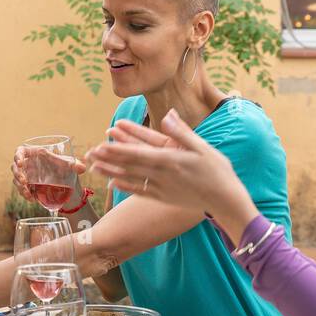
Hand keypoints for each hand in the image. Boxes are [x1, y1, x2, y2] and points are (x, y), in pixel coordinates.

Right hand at [11, 145, 86, 203]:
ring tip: (28, 193)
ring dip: (20, 187)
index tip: (20, 163)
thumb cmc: (65, 169)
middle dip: (17, 174)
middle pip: (15, 166)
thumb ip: (74, 165)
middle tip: (24, 181)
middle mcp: (29, 164)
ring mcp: (26, 175)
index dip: (17, 156)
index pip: (21, 151)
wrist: (66, 185)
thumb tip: (82, 168)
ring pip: (16, 179)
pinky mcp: (27, 186)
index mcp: (35, 154)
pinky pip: (21, 189)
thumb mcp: (68, 166)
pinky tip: (32, 198)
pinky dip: (25, 194)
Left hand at [84, 110, 257, 233]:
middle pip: (129, 165)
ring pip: (131, 178)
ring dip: (111, 172)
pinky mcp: (163, 197)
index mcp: (171, 159)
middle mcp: (162, 174)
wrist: (225, 200)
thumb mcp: (202, 147)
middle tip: (90, 153)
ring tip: (94, 167)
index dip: (119, 148)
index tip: (103, 143)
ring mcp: (161, 188)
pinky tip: (112, 183)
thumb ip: (182, 132)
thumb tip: (168, 114)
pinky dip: (125, 187)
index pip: (138, 152)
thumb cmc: (217, 171)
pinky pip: (139, 191)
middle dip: (109, 158)